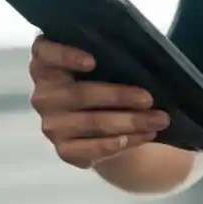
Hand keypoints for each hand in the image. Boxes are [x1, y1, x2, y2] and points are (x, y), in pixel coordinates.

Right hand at [28, 35, 169, 168]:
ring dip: (129, 122)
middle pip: (81, 94)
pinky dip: (121, 143)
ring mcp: (51, 124)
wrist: (101, 123)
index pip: (46, 54)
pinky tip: (142, 136)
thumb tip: (147, 59)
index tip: (93, 62)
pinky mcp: (63, 149)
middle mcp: (43, 94)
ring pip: (93, 123)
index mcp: (47, 64)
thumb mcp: (104, 64)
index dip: (66, 56)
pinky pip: (93, 148)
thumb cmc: (104, 80)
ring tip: (159, 120)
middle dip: (119, 96)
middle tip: (149, 99)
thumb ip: (110, 56)